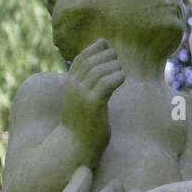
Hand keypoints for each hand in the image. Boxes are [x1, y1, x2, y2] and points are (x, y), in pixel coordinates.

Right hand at [61, 39, 123, 160]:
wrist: (75, 146)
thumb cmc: (82, 124)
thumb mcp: (80, 101)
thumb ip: (86, 86)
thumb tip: (99, 71)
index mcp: (70, 85)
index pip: (81, 59)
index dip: (93, 48)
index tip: (105, 45)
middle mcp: (74, 88)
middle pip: (91, 62)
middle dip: (106, 56)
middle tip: (116, 59)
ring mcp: (82, 96)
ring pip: (100, 70)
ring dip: (113, 67)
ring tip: (120, 71)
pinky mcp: (93, 105)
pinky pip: (106, 83)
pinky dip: (116, 77)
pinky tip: (122, 79)